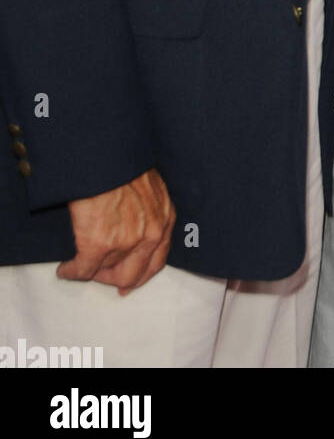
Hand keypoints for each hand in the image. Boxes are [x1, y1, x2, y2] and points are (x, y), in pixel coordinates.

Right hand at [58, 168, 175, 294]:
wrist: (106, 155)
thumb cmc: (125, 163)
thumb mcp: (152, 185)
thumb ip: (150, 208)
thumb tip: (135, 223)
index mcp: (164, 218)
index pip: (157, 260)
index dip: (140, 275)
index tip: (128, 283)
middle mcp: (151, 234)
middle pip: (133, 274)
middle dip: (116, 279)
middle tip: (102, 278)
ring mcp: (125, 241)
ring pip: (106, 271)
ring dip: (92, 272)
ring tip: (80, 268)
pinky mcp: (98, 244)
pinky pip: (83, 269)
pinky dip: (71, 272)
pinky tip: (65, 269)